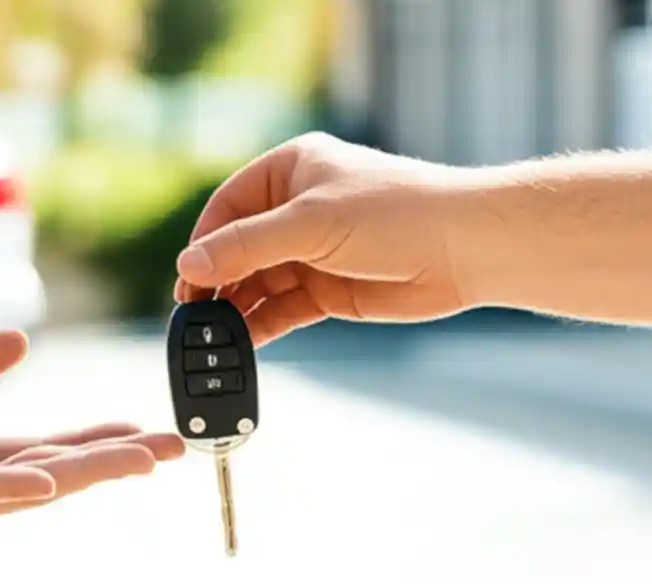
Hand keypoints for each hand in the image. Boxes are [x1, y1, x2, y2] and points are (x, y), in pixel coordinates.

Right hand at [175, 132, 478, 345]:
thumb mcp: (309, 223)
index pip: (227, 208)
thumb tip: (187, 266)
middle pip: (238, 249)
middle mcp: (296, 210)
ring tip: (212, 340)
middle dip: (216, 283)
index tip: (185, 281)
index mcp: (289, 171)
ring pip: (258, 283)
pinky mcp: (329, 290)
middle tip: (192, 318)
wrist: (466, 249)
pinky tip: (242, 344)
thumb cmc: (395, 213)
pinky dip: (261, 326)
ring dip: (235, 309)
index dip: (203, 245)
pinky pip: (282, 309)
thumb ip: (245, 247)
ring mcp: (312, 252)